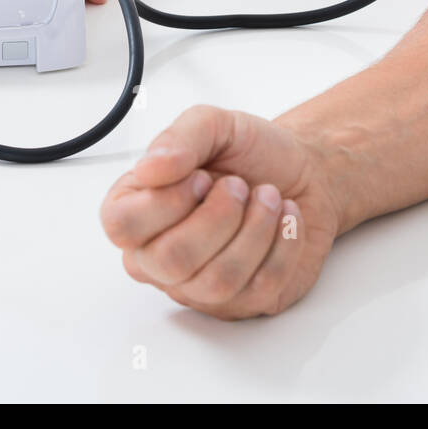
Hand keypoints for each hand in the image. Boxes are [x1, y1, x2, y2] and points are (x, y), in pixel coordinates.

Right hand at [100, 106, 343, 318]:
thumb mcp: (215, 125)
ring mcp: (198, 287)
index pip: (122, 225)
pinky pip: (261, 288)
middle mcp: (158, 256)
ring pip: (217, 281)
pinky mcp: (244, 302)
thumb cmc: (251, 153)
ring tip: (270, 198)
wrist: (305, 171)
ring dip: (256, 229)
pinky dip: (284, 244)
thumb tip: (149, 168)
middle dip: (219, 216)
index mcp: (137, 209)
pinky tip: (286, 219)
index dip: (166, 201)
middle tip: (240, 186)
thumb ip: (178, 138)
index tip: (202, 177)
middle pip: (171, 261)